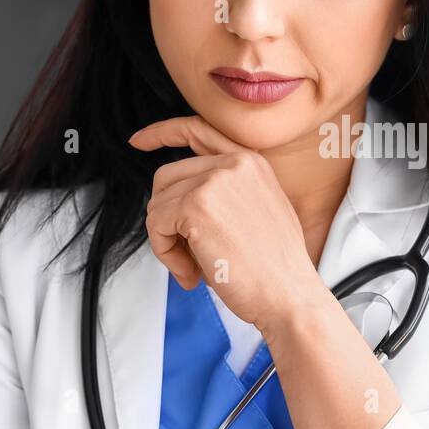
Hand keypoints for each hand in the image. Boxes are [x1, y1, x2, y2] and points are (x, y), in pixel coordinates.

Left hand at [128, 116, 327, 330]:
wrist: (290, 296)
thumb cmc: (275, 269)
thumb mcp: (259, 214)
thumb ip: (224, 195)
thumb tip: (176, 203)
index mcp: (251, 162)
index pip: (198, 132)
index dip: (162, 133)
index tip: (138, 141)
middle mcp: (234, 164)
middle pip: (167, 177)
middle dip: (166, 218)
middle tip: (186, 254)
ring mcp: (215, 181)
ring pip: (158, 204)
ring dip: (166, 242)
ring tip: (193, 268)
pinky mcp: (196, 205)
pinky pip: (155, 224)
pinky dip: (165, 253)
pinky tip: (190, 272)